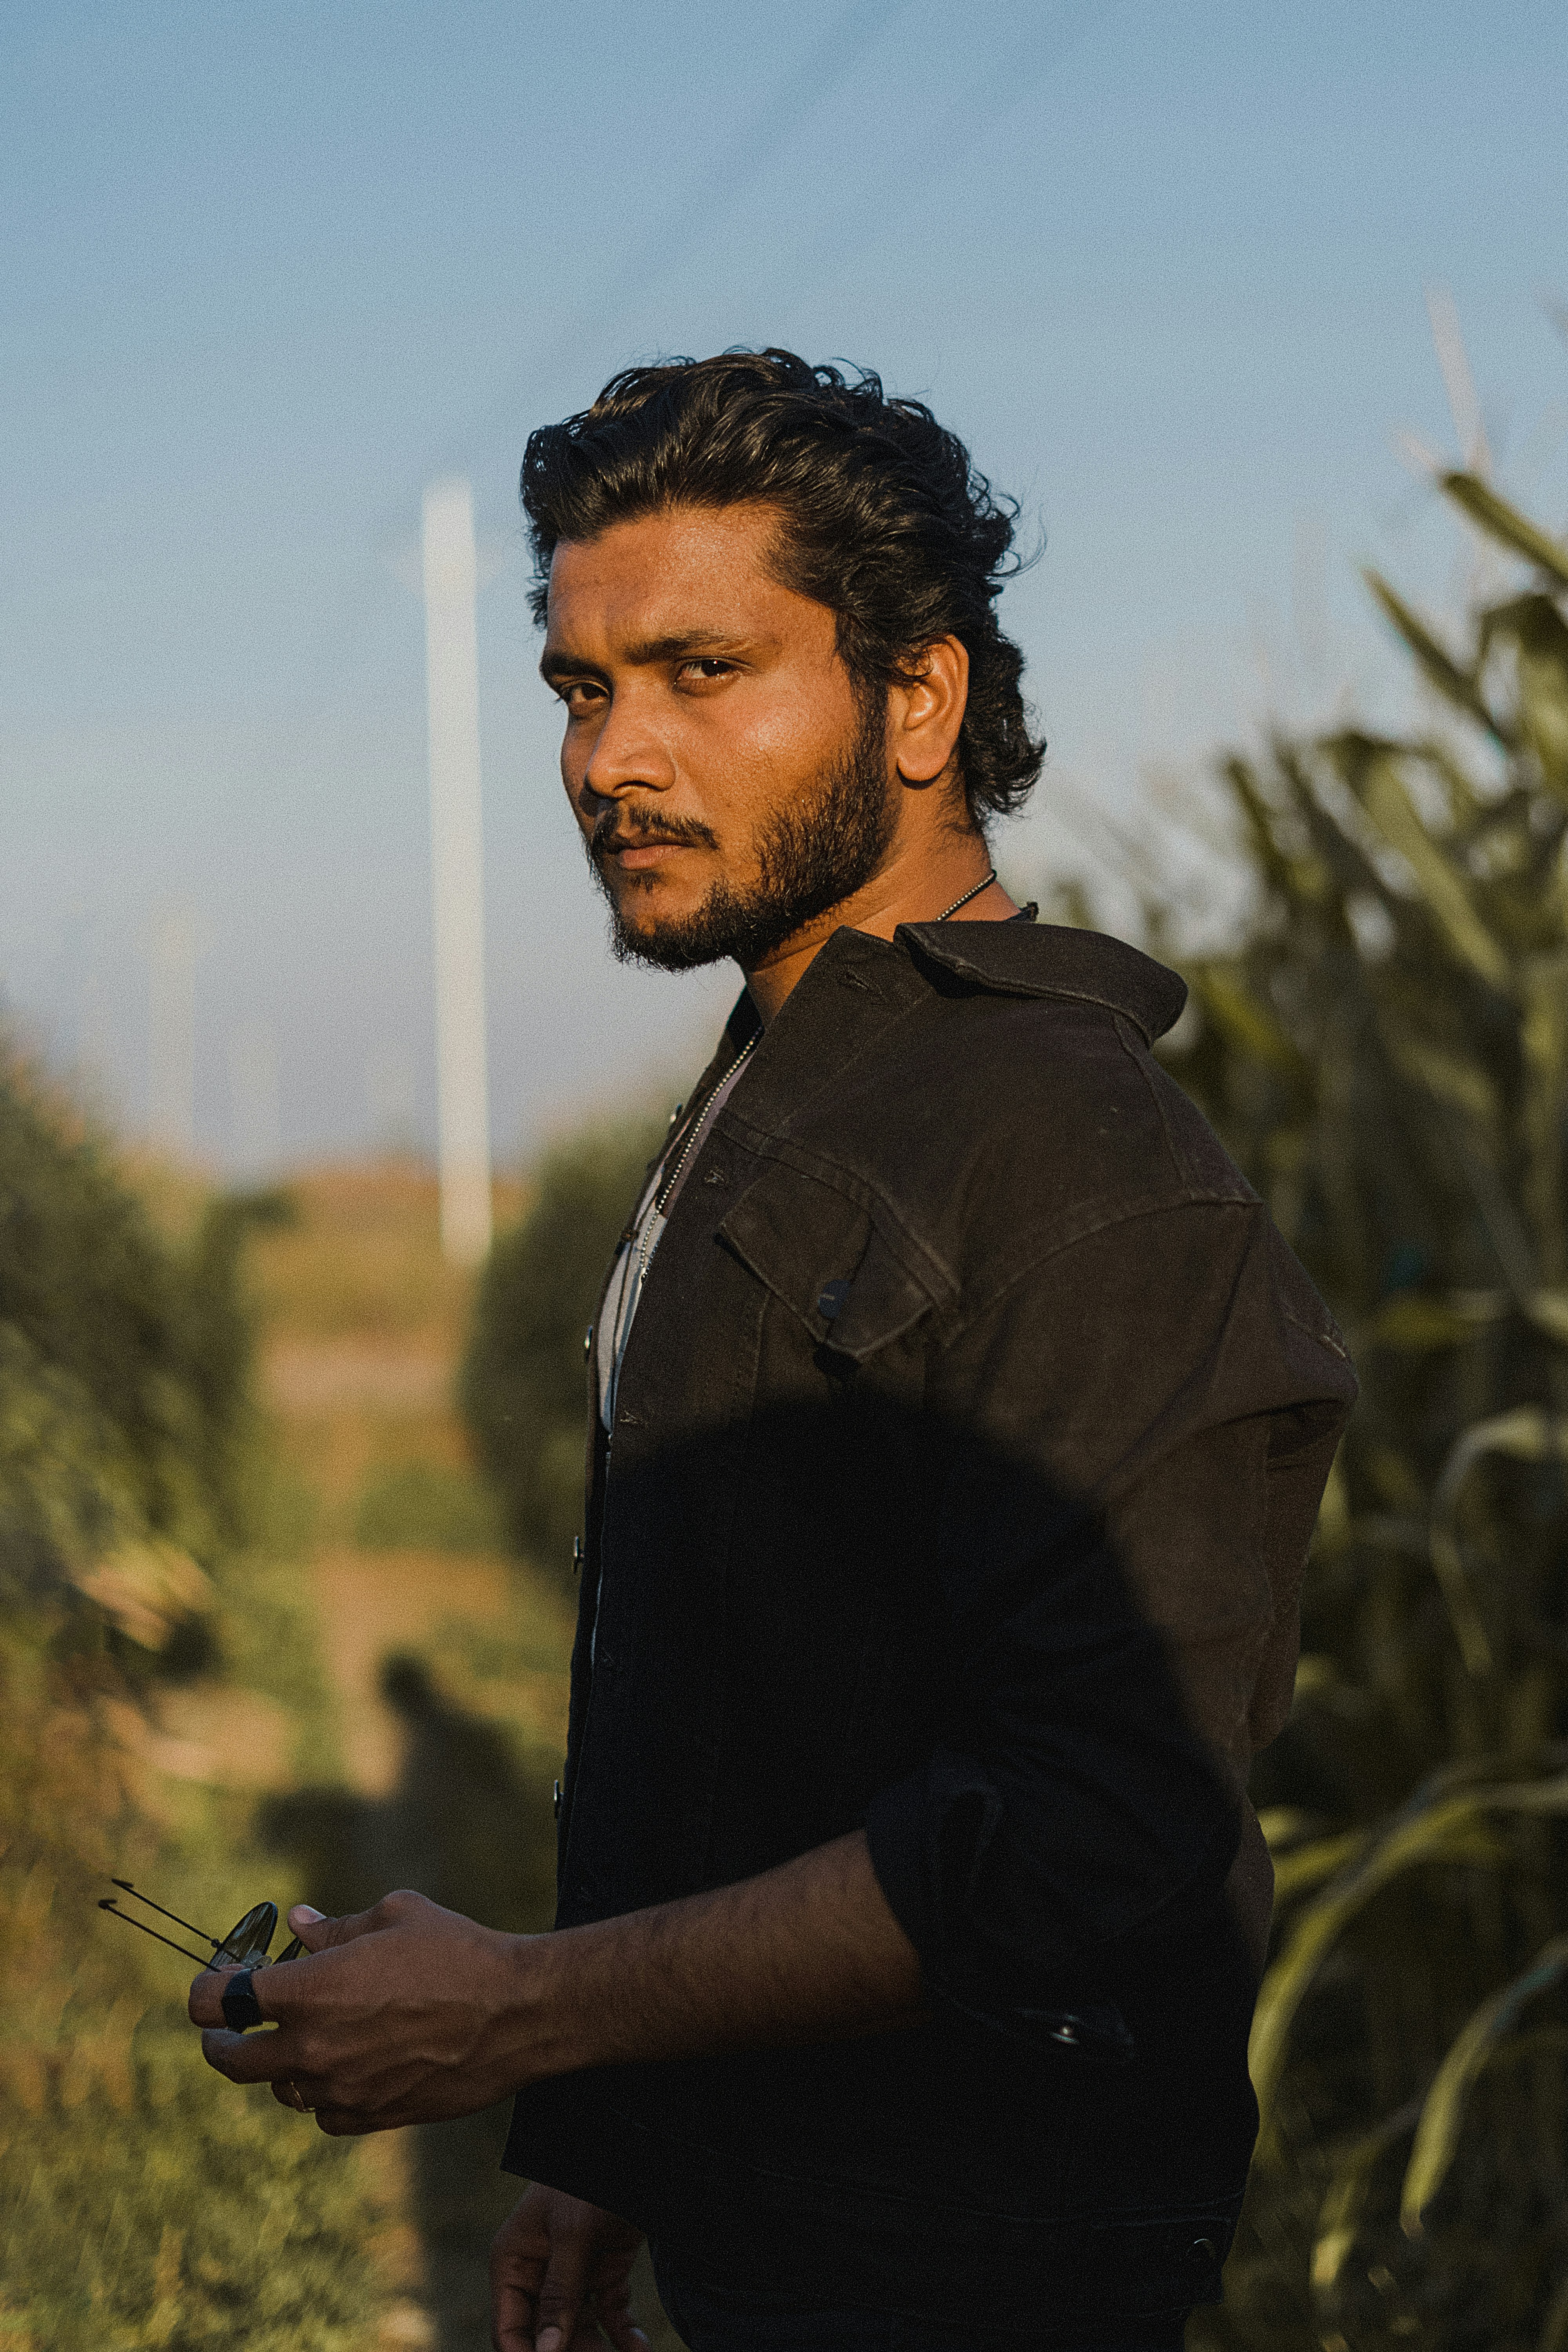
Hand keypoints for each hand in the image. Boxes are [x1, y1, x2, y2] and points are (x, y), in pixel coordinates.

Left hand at [187, 1890, 536, 2133]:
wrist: (515, 2013)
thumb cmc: (456, 1952)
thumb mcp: (395, 1916)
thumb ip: (337, 1927)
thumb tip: (299, 1924)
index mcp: (307, 1990)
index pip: (217, 2000)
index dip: (206, 1990)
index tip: (212, 1986)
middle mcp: (311, 2046)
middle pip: (232, 2059)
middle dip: (221, 2040)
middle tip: (226, 2029)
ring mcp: (338, 2089)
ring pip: (280, 2088)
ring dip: (282, 2065)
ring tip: (304, 2040)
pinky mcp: (369, 2117)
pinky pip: (322, 2114)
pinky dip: (322, 2094)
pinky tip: (343, 2069)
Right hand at [491, 2186, 649, 2351]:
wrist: (631, 2144)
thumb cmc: (589, 2180)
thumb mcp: (573, 2234)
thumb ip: (558, 2294)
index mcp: (514, 2262)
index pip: (509, 2329)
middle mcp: (539, 2274)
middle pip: (546, 2336)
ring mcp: (572, 2274)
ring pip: (580, 2331)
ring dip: (601, 2351)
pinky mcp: (604, 2271)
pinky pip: (609, 2314)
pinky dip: (625, 2335)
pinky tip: (640, 2349)